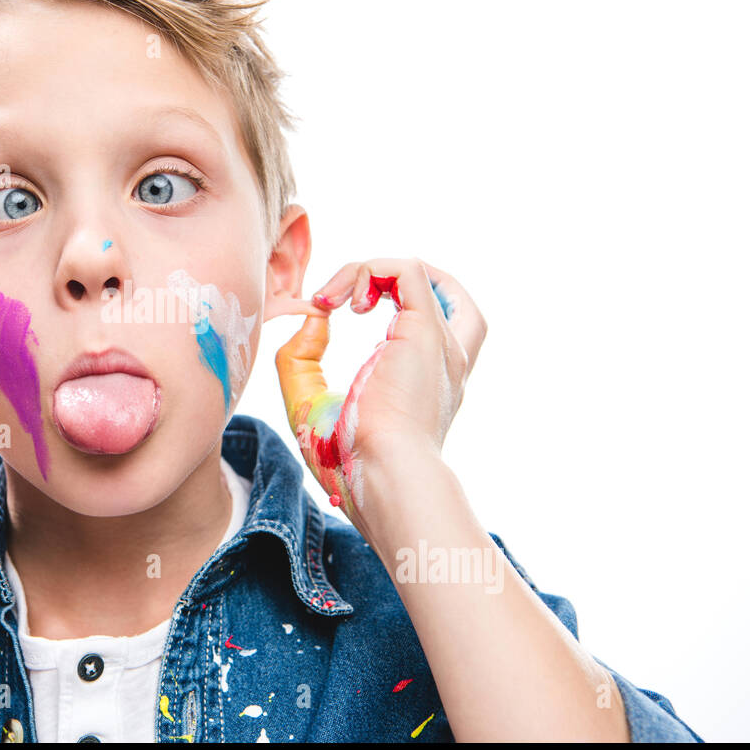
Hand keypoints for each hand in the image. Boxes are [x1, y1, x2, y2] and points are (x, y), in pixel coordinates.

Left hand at [274, 259, 484, 514]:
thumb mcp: (310, 403)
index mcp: (425, 380)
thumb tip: (313, 317)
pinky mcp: (425, 332)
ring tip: (339, 297)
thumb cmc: (351, 460)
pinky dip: (369, 270)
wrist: (383, 479)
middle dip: (394, 278)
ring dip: (370, 271)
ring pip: (419, 273)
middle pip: (446, 294)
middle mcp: (442, 359)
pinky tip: (345, 303)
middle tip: (349, 299)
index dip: (378, 299)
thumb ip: (303, 359)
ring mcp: (440, 343)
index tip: (324, 314)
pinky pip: (406, 270)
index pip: (425, 321)